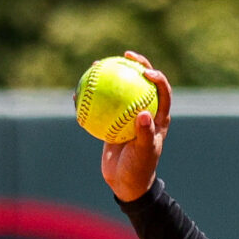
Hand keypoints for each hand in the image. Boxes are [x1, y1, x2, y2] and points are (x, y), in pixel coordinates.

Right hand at [102, 52, 171, 201]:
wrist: (125, 183)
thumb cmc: (138, 168)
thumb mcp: (143, 153)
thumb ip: (145, 134)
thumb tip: (143, 114)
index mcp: (159, 117)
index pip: (162, 91)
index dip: (157, 77)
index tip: (144, 71)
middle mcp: (144, 111)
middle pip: (142, 82)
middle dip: (136, 64)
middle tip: (124, 55)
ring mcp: (126, 115)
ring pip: (119, 90)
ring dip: (109, 75)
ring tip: (96, 64)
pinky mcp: (112, 122)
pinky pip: (100, 107)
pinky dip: (89, 100)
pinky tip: (76, 94)